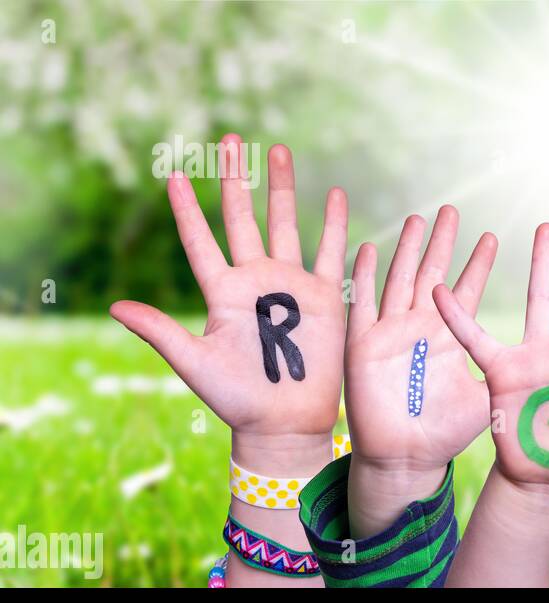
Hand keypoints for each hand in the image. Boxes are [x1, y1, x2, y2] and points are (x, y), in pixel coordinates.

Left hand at [110, 135, 346, 475]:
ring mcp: (292, 286)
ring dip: (283, 187)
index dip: (188, 209)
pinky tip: (336, 195)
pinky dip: (335, 225)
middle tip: (231, 139)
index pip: (201, 240)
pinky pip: (332, 254)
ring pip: (287, 224)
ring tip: (278, 150)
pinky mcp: (326, 298)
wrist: (285, 422)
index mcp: (223, 293)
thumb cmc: (236, 398)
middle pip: (244, 218)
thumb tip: (117, 305)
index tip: (176, 174)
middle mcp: (256, 281)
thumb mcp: (195, 363)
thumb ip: (160, 330)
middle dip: (238, 179)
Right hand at [343, 206, 496, 537]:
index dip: (478, 264)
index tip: (493, 236)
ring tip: (418, 218)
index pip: (467, 290)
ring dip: (408, 250)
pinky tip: (370, 247)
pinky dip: (365, 276)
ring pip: (400, 280)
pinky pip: (364, 305)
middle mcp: (422, 328)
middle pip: (434, 273)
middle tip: (453, 209)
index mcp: (451, 337)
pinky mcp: (365, 346)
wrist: (405, 459)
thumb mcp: (486, 399)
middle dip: (443, 242)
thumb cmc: (447, 434)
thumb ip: (512, 378)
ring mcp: (392, 333)